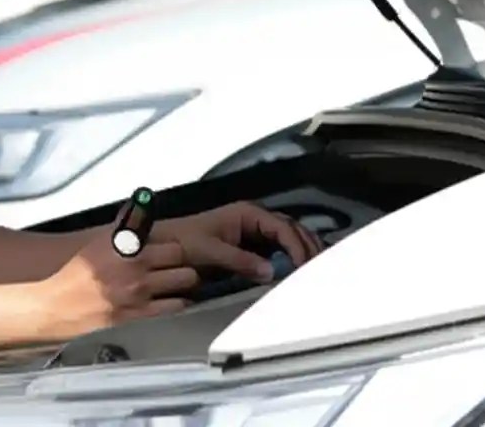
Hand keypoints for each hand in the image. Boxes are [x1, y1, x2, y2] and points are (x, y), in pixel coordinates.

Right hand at [33, 228, 199, 340]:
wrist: (56, 306)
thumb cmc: (77, 274)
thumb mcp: (99, 243)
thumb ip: (124, 226)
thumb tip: (141, 205)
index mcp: (126, 248)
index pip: (171, 244)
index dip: (173, 249)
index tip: (169, 253)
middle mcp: (135, 269)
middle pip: (183, 263)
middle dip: (182, 265)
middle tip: (176, 270)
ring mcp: (139, 295)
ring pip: (185, 285)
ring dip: (182, 286)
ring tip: (175, 287)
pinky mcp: (138, 317)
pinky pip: (175, 308)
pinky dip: (176, 304)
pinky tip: (169, 302)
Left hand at [155, 202, 323, 282]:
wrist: (164, 243)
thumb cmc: (184, 241)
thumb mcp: (210, 251)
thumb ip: (239, 260)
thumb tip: (270, 272)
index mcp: (247, 213)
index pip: (281, 227)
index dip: (295, 245)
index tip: (304, 265)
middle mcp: (255, 218)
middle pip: (291, 228)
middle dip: (307, 246)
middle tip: (320, 268)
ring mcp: (255, 230)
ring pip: (288, 237)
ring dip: (303, 250)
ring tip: (317, 270)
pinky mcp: (252, 244)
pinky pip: (278, 248)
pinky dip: (292, 257)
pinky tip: (299, 270)